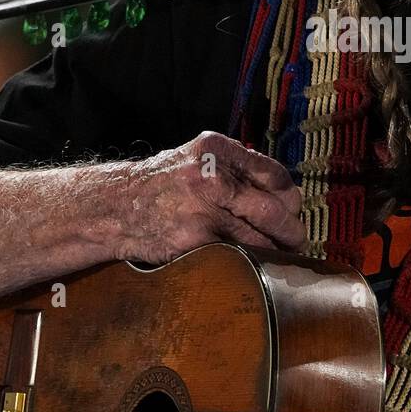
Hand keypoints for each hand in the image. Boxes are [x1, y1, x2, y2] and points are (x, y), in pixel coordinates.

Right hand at [120, 131, 304, 262]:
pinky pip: (237, 253)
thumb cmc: (161, 185)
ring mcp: (202, 209)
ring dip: (275, 249)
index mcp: (216, 149)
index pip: (272, 173)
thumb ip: (234, 167)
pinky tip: (254, 261)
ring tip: (280, 253)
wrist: (115, 208)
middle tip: (296, 239)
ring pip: (259, 236)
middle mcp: (211, 175)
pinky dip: (251, 260)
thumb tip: (280, 190)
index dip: (289, 196)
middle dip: (291, 229)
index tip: (293, 208)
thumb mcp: (196, 159)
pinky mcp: (195, 239)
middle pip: (272, 208)